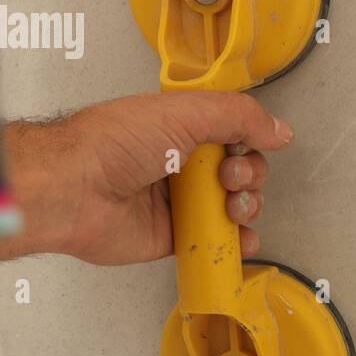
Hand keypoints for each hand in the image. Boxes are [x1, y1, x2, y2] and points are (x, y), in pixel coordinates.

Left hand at [7, 91, 292, 264]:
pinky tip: (241, 238)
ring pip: (234, 206)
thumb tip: (280, 130)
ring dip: (247, 206)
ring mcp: (179, 202)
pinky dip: (237, 243)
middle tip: (229, 176)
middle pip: (241, 170)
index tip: (245, 145)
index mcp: (181, 127)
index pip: (234, 132)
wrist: (74, 190)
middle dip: (249, 174)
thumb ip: (239, 116)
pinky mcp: (174, 236)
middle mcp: (182, 163)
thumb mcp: (185, 112)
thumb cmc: (114, 144)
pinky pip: (216, 241)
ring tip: (232, 207)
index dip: (249, 140)